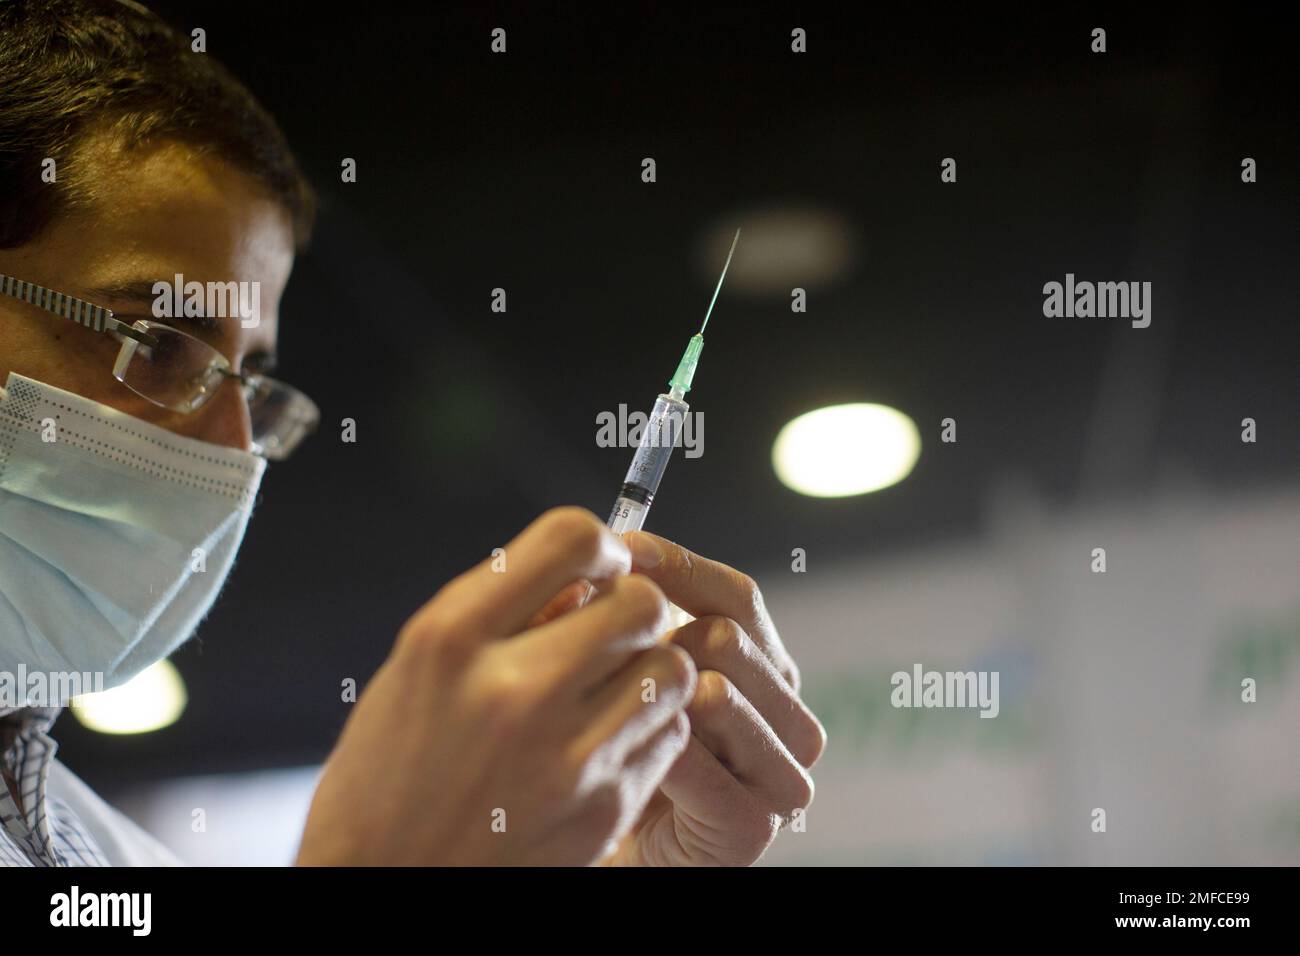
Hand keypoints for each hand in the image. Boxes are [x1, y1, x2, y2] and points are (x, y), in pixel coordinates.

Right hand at [294, 507, 696, 865]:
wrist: (383, 888)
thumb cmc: (390, 774)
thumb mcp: (416, 669)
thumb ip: (499, 613)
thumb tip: (586, 576)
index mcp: (450, 640)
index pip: (569, 539)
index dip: (602, 544)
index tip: (601, 565)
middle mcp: (510, 691)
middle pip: (640, 602)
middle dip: (637, 605)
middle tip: (617, 627)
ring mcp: (561, 756)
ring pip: (670, 668)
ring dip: (653, 665)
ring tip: (617, 684)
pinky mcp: (599, 808)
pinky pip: (668, 734)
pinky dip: (652, 725)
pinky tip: (612, 736)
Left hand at [603, 533, 826, 865]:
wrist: (612, 849)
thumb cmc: (617, 749)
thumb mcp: (624, 670)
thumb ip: (625, 617)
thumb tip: (605, 558)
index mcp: (765, 669)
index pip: (739, 596)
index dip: (680, 566)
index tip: (623, 549)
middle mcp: (786, 715)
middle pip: (730, 638)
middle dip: (660, 642)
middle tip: (605, 662)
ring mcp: (780, 773)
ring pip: (720, 691)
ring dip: (657, 699)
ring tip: (617, 714)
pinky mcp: (754, 824)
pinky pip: (697, 761)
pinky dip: (653, 752)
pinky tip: (630, 756)